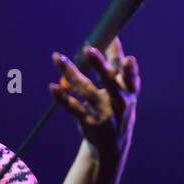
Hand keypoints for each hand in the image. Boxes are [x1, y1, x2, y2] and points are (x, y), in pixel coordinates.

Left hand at [49, 36, 138, 159]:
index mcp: (130, 91)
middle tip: (88, 48)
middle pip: (108, 81)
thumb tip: (113, 37)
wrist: (112, 146)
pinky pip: (74, 108)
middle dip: (99, 64)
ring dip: (71, 73)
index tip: (116, 43)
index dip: (123, 60)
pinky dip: (63, 98)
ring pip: (86, 91)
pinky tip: (53, 87)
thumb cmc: (116, 109)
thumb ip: (116, 65)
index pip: (128, 73)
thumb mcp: (122, 90)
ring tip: (59, 58)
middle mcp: (119, 103)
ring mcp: (104, 114)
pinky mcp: (89, 123)